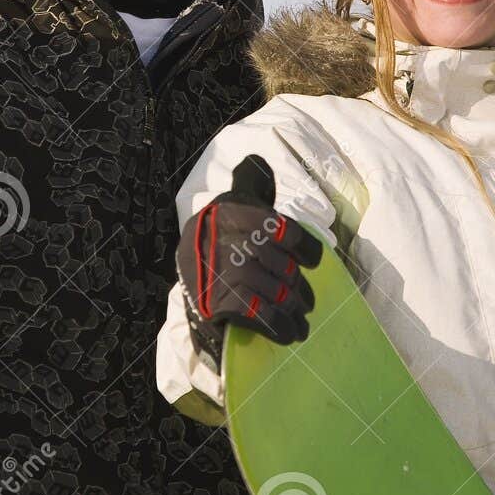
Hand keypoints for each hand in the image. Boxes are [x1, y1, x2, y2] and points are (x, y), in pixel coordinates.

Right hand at [176, 154, 321, 352]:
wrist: (184, 272)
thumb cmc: (217, 235)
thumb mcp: (230, 204)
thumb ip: (250, 185)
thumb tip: (257, 161)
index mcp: (235, 214)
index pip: (283, 231)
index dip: (304, 248)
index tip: (311, 261)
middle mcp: (228, 241)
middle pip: (283, 267)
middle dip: (298, 288)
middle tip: (305, 301)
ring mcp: (223, 273)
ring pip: (276, 292)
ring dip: (293, 309)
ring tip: (300, 319)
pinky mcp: (218, 303)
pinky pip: (260, 315)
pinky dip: (280, 327)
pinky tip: (289, 333)